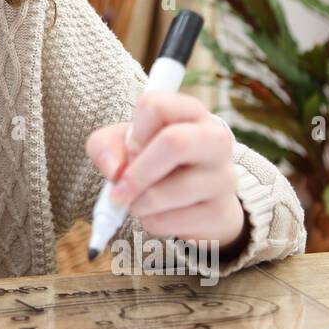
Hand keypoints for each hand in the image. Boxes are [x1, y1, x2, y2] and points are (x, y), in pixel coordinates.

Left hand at [85, 93, 246, 251]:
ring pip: (168, 191)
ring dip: (138, 204)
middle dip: (136, 173)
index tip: (130, 151)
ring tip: (139, 202)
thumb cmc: (156, 163)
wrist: (199, 202)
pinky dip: (152, 223)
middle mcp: (214, 139)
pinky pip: (172, 221)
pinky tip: (159, 215)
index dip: (133, 133)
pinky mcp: (220, 211)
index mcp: (190, 112)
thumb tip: (114, 171)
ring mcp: (223, 176)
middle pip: (173, 142)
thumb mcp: (125, 145)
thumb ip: (105, 146)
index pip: (155, 105)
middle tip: (119, 190)